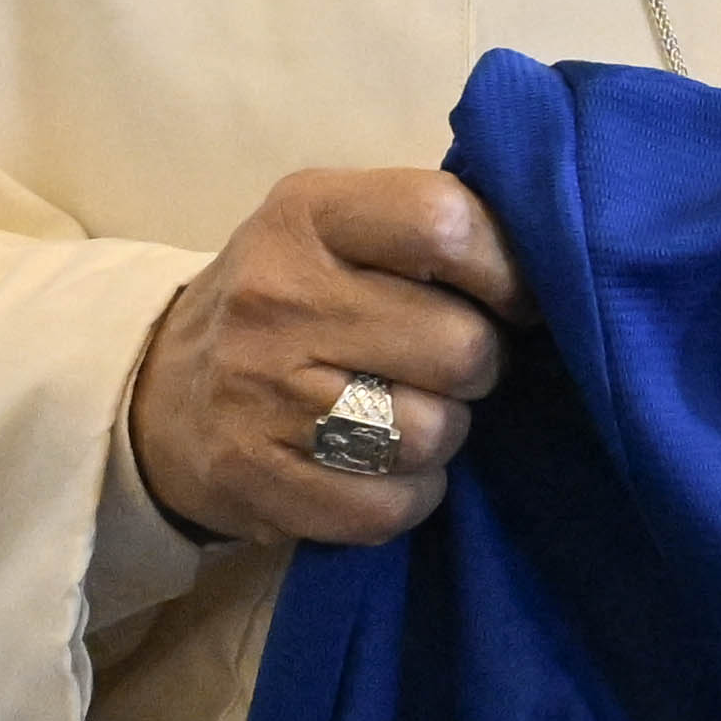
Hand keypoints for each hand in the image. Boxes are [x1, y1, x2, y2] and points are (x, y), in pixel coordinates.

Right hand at [131, 166, 522, 549]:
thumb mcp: (340, 228)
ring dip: (444, 433)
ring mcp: (258, 392)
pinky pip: (388, 506)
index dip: (507, 269)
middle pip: (458, 346)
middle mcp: (276, 296)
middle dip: (481, 365)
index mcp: (308, 213)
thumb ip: (433, 229)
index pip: (444, 223)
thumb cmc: (293, 298)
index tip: (514, 299)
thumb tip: (557, 264)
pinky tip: (385, 471)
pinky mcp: (253, 478)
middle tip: (452, 367)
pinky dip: (409, 497)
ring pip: (431, 432)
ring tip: (412, 415)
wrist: (163, 391)